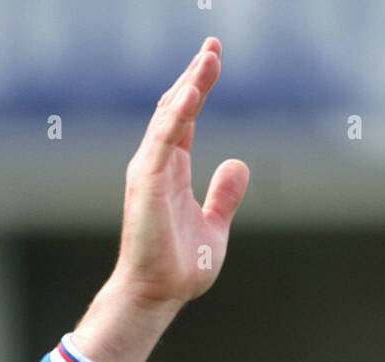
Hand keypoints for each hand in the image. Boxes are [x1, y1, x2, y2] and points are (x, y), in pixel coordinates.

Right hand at [70, 38, 248, 361]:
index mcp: (173, 171)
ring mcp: (149, 170)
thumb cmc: (180, 268)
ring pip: (168, 116)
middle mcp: (158, 164)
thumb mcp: (214, 226)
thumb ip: (224, 195)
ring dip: (189, 85)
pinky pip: (163, 139)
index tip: (213, 59)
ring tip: (210, 57)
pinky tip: (193, 91)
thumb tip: (238, 164)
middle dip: (195, 75)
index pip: (186, 119)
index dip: (199, 88)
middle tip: (214, 45)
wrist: (159, 295)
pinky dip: (177, 113)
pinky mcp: (146, 182)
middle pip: (176, 107)